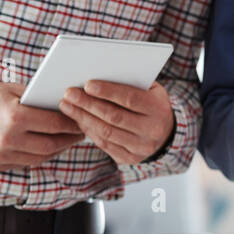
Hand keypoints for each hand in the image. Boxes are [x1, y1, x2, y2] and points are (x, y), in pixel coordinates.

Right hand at [0, 80, 84, 170]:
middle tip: (80, 133)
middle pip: (52, 145)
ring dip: (57, 149)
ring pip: (41, 157)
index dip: (73, 124)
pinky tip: (46, 147)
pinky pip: (26, 163)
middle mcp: (8, 139)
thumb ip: (37, 99)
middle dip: (69, 139)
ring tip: (65, 140)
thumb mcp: (9, 90)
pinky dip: (39, 155)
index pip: (55, 124)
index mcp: (13, 116)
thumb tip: (64, 105)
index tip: (81, 122)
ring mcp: (1, 155)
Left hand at [58, 80, 173, 165]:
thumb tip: (98, 76)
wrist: (167, 134)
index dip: (108, 92)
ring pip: (106, 132)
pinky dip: (89, 131)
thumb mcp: (150, 91)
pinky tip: (78, 120)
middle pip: (114, 117)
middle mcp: (152, 130)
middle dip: (88, 104)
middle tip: (69, 94)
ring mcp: (142, 147)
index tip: (87, 85)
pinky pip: (104, 144)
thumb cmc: (151, 104)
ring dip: (83, 118)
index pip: (130, 99)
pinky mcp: (130, 158)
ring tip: (67, 106)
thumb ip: (130, 83)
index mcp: (158, 109)